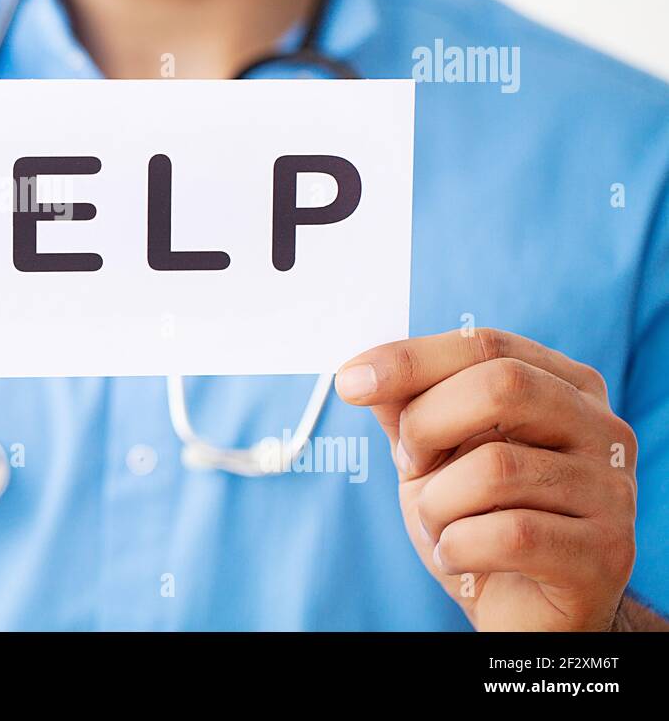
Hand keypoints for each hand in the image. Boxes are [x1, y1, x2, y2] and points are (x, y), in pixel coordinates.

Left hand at [335, 328, 636, 630]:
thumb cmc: (478, 523)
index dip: (410, 359)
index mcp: (564, 387)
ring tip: (441, 526)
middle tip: (410, 464)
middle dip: (427, 424)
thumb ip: (407, 409)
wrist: (522, 616)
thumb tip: (363, 372)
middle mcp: (601, 428)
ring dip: (438, 504)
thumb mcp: (432, 458)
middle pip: (503, 386)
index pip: (486, 345)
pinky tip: (459, 557)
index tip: (350, 383)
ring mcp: (612, 491)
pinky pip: (510, 536)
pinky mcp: (606, 553)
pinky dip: (459, 548)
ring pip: (497, 468)